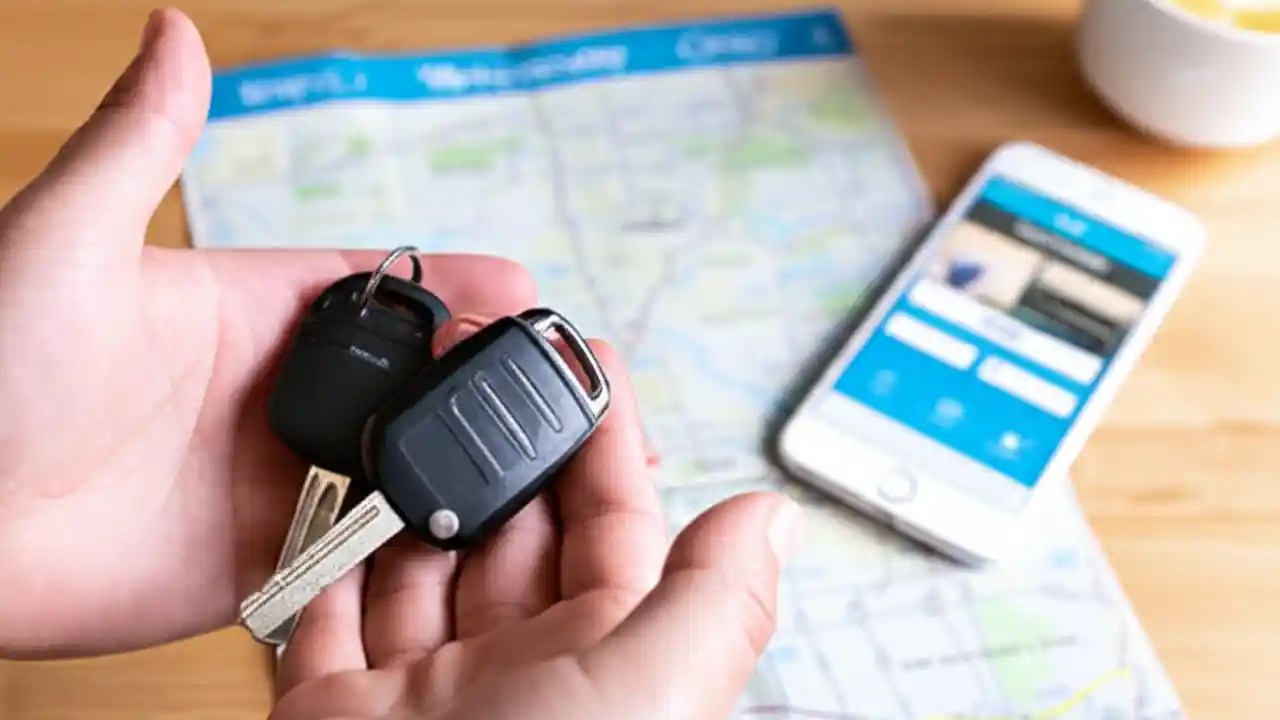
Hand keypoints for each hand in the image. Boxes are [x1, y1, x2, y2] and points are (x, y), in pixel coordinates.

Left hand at [0, 9, 536, 654]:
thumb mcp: (62, 241)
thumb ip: (141, 144)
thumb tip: (175, 27)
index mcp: (242, 309)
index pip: (378, 292)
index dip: (457, 290)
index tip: (527, 291)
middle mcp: (269, 396)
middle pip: (407, 385)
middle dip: (483, 382)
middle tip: (565, 386)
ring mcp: (271, 482)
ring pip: (398, 471)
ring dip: (468, 469)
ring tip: (553, 468)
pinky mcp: (261, 563)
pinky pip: (362, 559)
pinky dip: (419, 554)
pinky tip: (482, 549)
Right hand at [271, 330, 806, 719]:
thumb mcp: (652, 693)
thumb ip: (715, 600)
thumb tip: (774, 513)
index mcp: (609, 660)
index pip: (612, 520)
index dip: (600, 435)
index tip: (580, 357)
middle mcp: (522, 672)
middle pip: (511, 528)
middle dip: (494, 447)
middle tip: (473, 366)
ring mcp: (428, 694)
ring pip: (420, 562)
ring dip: (409, 493)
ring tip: (402, 416)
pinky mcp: (337, 718)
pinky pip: (326, 621)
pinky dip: (323, 563)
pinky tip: (332, 502)